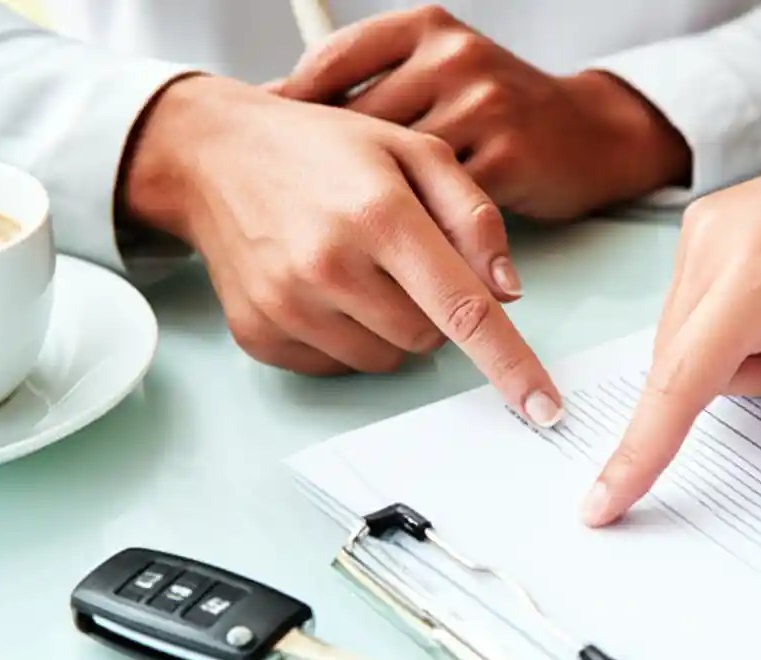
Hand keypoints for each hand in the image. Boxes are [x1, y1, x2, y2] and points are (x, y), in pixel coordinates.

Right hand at [120, 74, 563, 425]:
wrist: (215, 156)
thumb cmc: (327, 150)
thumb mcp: (414, 152)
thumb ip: (474, 217)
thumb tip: (510, 292)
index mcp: (380, 215)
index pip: (463, 308)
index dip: (510, 364)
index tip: (545, 408)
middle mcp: (329, 266)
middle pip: (428, 338)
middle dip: (432, 308)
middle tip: (399, 257)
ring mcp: (287, 306)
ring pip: (385, 358)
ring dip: (389, 324)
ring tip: (356, 265)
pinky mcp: (259, 335)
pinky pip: (337, 365)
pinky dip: (345, 336)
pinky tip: (322, 286)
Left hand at [273, 5, 689, 219]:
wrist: (592, 134)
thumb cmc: (501, 112)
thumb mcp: (440, 74)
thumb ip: (376, 86)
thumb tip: (280, 110)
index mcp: (425, 28)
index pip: (332, 63)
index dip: (290, 109)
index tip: (260, 147)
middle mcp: (452, 58)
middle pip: (359, 123)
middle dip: (325, 170)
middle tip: (291, 207)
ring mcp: (483, 106)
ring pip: (399, 171)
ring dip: (370, 211)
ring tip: (342, 239)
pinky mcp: (509, 158)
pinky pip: (442, 205)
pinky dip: (419, 232)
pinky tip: (401, 252)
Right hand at [581, 112, 760, 525]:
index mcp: (756, 275)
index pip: (682, 381)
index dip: (640, 450)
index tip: (602, 503)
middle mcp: (712, 243)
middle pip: (684, 366)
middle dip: (745, 379)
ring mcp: (703, 227)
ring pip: (687, 342)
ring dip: (740, 352)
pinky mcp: (704, 223)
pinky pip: (694, 306)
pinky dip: (734, 322)